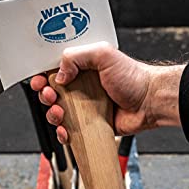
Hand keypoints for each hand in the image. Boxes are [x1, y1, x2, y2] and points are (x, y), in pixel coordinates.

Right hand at [30, 42, 184, 143]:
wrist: (150, 102)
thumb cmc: (134, 78)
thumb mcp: (103, 54)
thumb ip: (77, 57)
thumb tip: (58, 74)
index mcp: (83, 68)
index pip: (54, 71)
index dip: (42, 76)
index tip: (38, 80)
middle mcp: (82, 88)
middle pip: (52, 94)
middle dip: (45, 96)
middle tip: (50, 96)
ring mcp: (85, 108)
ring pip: (58, 114)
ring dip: (53, 115)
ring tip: (60, 113)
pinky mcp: (90, 126)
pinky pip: (70, 132)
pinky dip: (63, 133)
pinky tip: (66, 130)